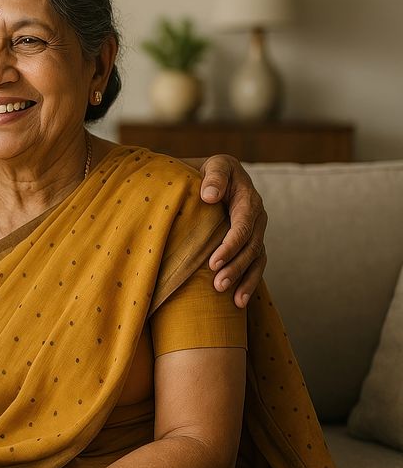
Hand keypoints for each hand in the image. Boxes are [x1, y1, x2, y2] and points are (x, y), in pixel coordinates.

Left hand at [198, 154, 267, 307]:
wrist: (219, 176)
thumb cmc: (213, 171)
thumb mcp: (215, 166)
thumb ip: (214, 177)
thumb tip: (210, 196)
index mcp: (249, 201)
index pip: (242, 227)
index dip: (230, 246)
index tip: (213, 262)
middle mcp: (257, 219)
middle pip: (251, 247)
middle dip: (236, 268)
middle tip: (218, 286)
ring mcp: (257, 232)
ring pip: (256, 260)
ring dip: (245, 280)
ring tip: (233, 300)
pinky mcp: (252, 243)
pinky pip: (255, 265)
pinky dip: (249, 283)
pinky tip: (240, 301)